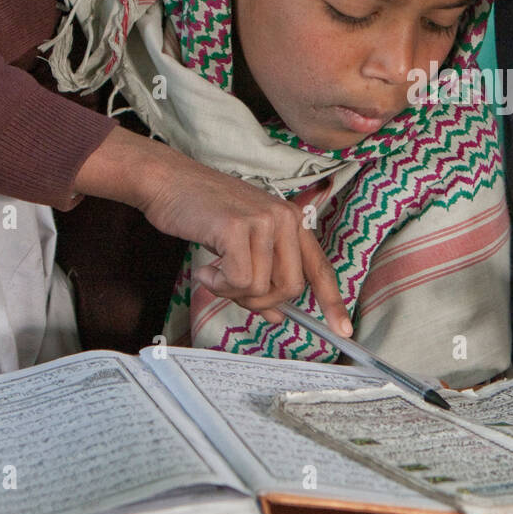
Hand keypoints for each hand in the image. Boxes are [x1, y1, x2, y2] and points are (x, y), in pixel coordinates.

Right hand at [75, 126, 352, 333]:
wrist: (168, 182)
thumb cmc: (203, 214)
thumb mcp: (241, 247)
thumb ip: (263, 279)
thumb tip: (278, 316)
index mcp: (292, 221)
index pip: (319, 268)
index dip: (332, 302)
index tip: (344, 331)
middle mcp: (285, 218)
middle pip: (291, 287)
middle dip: (261, 301)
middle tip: (232, 290)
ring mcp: (263, 220)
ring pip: (263, 287)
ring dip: (233, 292)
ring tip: (213, 272)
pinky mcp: (237, 228)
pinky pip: (239, 280)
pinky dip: (219, 285)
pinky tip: (205, 271)